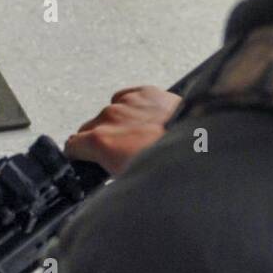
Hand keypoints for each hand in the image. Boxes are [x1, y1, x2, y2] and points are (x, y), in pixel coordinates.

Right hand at [65, 86, 181, 174]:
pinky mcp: (145, 92)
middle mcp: (109, 118)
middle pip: (89, 128)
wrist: (201, 146)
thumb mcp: (128, 180)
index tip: (86, 159)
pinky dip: (132, 107)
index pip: (71, 145)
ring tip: (140, 137)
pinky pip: (126, 97)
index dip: (79, 155)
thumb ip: (108, 172)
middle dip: (99, 140)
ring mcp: (127, 103)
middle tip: (120, 154)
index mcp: (100, 142)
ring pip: (109, 113)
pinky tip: (145, 120)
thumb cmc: (169, 165)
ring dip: (118, 124)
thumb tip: (106, 174)